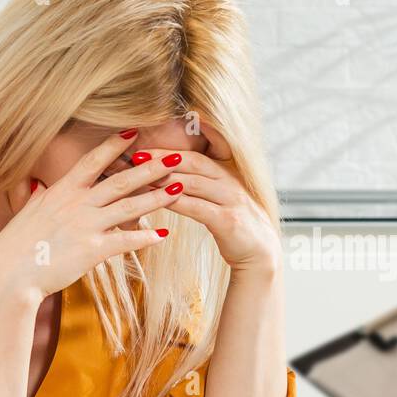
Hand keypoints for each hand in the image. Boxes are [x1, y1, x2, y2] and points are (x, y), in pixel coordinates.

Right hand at [0, 132, 183, 302]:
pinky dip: (145, 238)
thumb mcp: (28, 214)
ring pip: (128, 207)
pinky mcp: (91, 251)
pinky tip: (163, 235)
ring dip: (156, 197)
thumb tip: (39, 187)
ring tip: (179, 189)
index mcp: (61, 191)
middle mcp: (76, 204)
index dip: (114, 146)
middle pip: (120, 180)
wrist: (7, 274)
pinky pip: (125, 241)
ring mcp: (85, 226)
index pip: (92, 161)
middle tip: (174, 158)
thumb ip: (39, 198)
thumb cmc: (14, 246)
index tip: (134, 132)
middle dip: (149, 168)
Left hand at [133, 120, 279, 273]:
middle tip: (135, 155)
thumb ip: (200, 185)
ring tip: (138, 177)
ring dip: (163, 178)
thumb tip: (168, 177)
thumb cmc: (234, 224)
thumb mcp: (220, 198)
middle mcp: (230, 181)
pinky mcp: (228, 220)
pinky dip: (174, 202)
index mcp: (228, 172)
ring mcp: (232, 199)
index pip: (195, 153)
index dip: (169, 147)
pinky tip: (156, 201)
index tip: (143, 144)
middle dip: (162, 158)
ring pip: (193, 183)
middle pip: (193, 162)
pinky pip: (197, 207)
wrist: (261, 253)